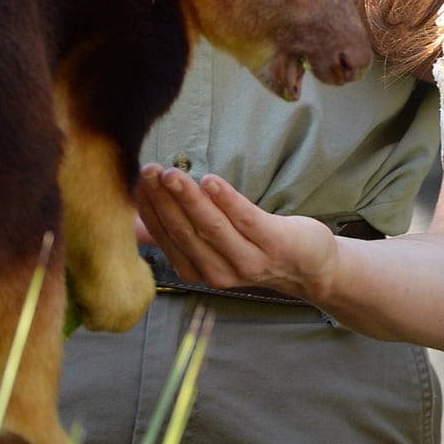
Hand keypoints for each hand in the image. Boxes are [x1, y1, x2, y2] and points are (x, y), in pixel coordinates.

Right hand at [135, 164, 337, 298]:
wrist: (309, 266)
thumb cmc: (254, 248)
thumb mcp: (212, 247)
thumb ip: (175, 235)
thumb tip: (133, 225)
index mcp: (197, 271)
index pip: (167, 238)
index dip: (150, 210)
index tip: (135, 181)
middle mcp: (218, 272)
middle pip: (185, 232)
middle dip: (164, 200)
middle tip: (148, 171)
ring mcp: (248, 260)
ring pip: (211, 226)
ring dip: (188, 199)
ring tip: (171, 174)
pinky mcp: (274, 243)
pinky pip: (245, 219)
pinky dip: (226, 200)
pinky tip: (210, 181)